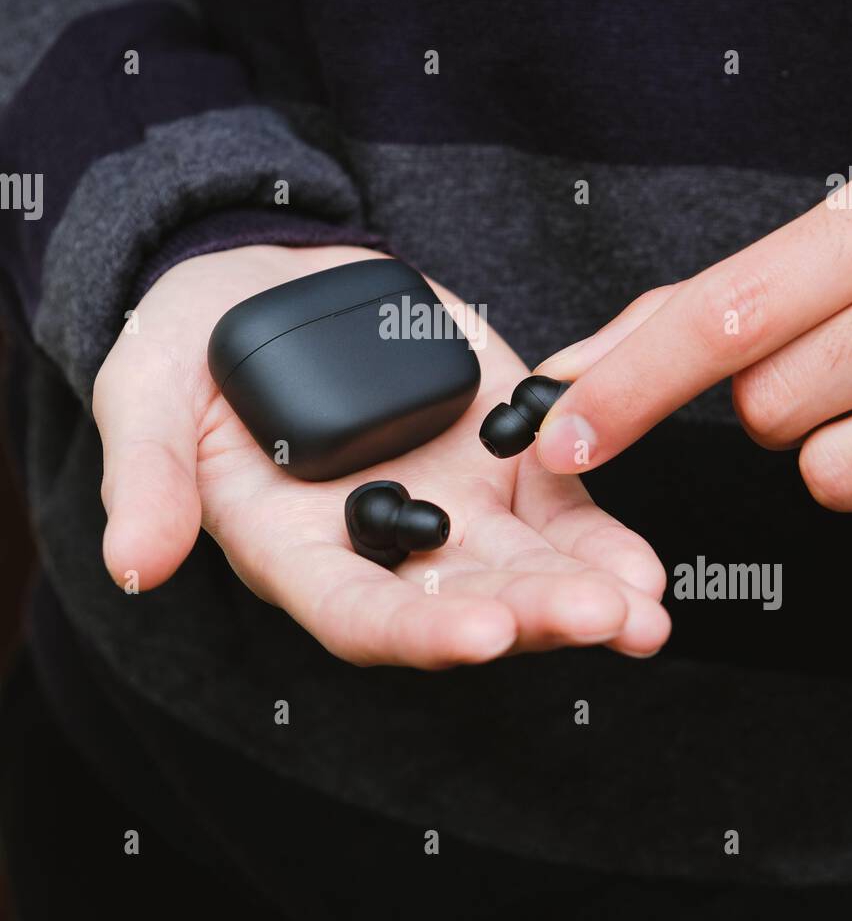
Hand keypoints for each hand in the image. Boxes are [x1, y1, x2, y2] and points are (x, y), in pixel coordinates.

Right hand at [92, 244, 669, 668]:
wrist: (261, 285)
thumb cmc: (189, 349)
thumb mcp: (147, 398)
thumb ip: (151, 476)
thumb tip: (134, 564)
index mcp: (298, 549)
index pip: (358, 612)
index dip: (416, 631)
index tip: (479, 635)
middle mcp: (384, 543)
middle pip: (463, 600)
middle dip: (534, 615)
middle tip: (607, 620)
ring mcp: (450, 500)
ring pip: (525, 563)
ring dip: (588, 589)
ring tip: (647, 609)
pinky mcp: (499, 449)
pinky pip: (560, 498)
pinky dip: (601, 529)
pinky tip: (649, 561)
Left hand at [534, 174, 851, 510]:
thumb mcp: (817, 256)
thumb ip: (692, 308)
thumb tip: (569, 371)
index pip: (723, 311)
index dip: (630, 381)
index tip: (559, 435)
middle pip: (762, 396)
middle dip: (756, 399)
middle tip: (814, 356)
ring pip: (809, 453)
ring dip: (810, 432)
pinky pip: (851, 479)